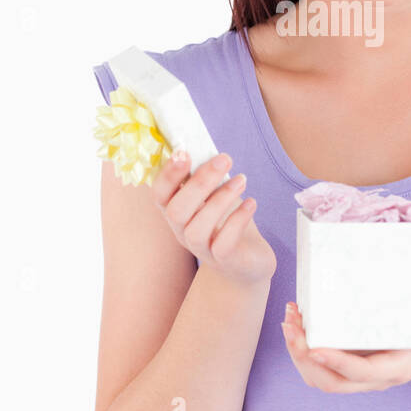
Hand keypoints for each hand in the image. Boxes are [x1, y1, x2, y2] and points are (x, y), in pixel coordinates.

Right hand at [151, 150, 275, 286]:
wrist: (247, 262)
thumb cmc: (228, 222)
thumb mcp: (216, 197)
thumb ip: (209, 177)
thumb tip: (209, 147)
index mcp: (177, 211)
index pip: (159, 195)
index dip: (168, 174)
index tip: (184, 152)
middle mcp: (183, 232)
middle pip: (177, 211)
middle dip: (199, 182)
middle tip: (224, 159)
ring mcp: (202, 249)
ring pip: (198, 228)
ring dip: (221, 199)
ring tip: (242, 179)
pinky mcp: (224, 260)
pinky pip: (224, 244)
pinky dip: (237, 220)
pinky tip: (251, 203)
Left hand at [280, 286, 410, 392]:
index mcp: (395, 367)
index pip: (361, 372)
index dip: (336, 362)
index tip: (315, 347)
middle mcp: (374, 377)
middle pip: (331, 381)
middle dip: (304, 357)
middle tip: (291, 325)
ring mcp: (360, 373)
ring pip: (320, 377)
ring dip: (298, 353)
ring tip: (289, 320)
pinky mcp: (350, 363)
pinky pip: (320, 366)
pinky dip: (302, 348)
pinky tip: (298, 322)